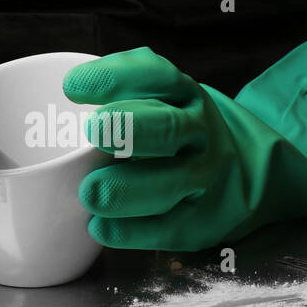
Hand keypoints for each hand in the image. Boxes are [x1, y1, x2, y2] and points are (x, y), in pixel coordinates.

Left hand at [62, 47, 282, 249]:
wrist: (242, 173)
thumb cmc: (176, 132)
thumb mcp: (164, 97)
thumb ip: (122, 90)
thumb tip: (64, 92)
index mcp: (183, 95)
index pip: (155, 76)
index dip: (114, 78)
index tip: (72, 87)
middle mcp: (197, 133)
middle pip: (168, 128)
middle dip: (128, 129)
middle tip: (93, 131)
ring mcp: (203, 178)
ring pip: (171, 182)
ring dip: (128, 188)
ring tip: (90, 193)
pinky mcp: (200, 222)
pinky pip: (168, 229)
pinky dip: (131, 231)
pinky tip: (99, 228)